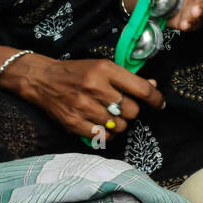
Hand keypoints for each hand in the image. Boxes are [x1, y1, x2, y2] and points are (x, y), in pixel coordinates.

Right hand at [15, 55, 164, 137]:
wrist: (43, 80)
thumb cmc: (77, 72)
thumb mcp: (101, 67)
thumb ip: (127, 78)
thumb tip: (153, 85)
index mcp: (104, 69)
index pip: (141, 88)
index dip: (155, 98)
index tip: (159, 103)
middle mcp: (95, 87)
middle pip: (131, 111)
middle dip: (131, 111)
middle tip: (122, 107)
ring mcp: (83, 106)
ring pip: (119, 126)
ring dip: (119, 123)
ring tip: (109, 115)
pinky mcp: (74, 123)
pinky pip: (103, 136)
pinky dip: (106, 133)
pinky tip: (100, 124)